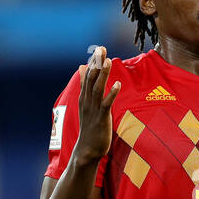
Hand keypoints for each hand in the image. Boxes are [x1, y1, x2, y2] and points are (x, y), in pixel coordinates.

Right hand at [75, 46, 120, 162]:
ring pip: (98, 88)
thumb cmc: (89, 127)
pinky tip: (117, 84)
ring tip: (108, 61)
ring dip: (103, 75)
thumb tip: (81, 68)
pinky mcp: (101, 118)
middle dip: (97, 63)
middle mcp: (87, 101)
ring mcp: (93, 109)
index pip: (87, 76)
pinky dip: (111, 94)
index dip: (93, 62)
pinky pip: (106, 104)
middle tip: (101, 49)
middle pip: (91, 79)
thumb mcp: (86, 105)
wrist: (87, 150)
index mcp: (84, 98)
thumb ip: (85, 87)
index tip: (98, 49)